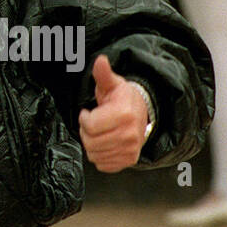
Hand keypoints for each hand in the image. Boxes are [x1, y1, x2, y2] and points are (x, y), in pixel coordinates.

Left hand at [79, 55, 150, 172]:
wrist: (142, 112)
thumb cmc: (123, 98)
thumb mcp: (112, 84)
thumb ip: (103, 74)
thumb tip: (100, 61)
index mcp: (124, 115)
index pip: (90, 126)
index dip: (84, 118)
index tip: (88, 112)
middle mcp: (130, 135)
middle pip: (91, 142)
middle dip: (86, 132)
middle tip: (92, 123)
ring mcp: (131, 150)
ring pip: (95, 155)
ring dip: (91, 144)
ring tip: (98, 132)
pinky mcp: (129, 160)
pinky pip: (103, 165)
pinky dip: (99, 155)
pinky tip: (104, 143)